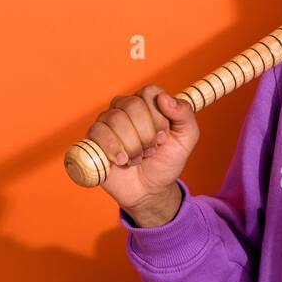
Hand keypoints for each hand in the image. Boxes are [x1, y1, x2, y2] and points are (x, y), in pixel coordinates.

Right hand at [84, 84, 199, 211]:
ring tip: (139, 158)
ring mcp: (108, 121)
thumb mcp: (187, 138)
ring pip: (115, 119)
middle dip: (146, 134)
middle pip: (132, 105)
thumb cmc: (167, 160)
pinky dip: (112, 148)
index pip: (149, 92)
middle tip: (151, 151)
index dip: (158, 117)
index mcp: (148, 102)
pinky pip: (97, 132)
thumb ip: (184, 114)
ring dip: (132, 145)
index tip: (164, 137)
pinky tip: (122, 160)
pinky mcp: (94, 138)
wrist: (150, 189)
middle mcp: (126, 107)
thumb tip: (164, 98)